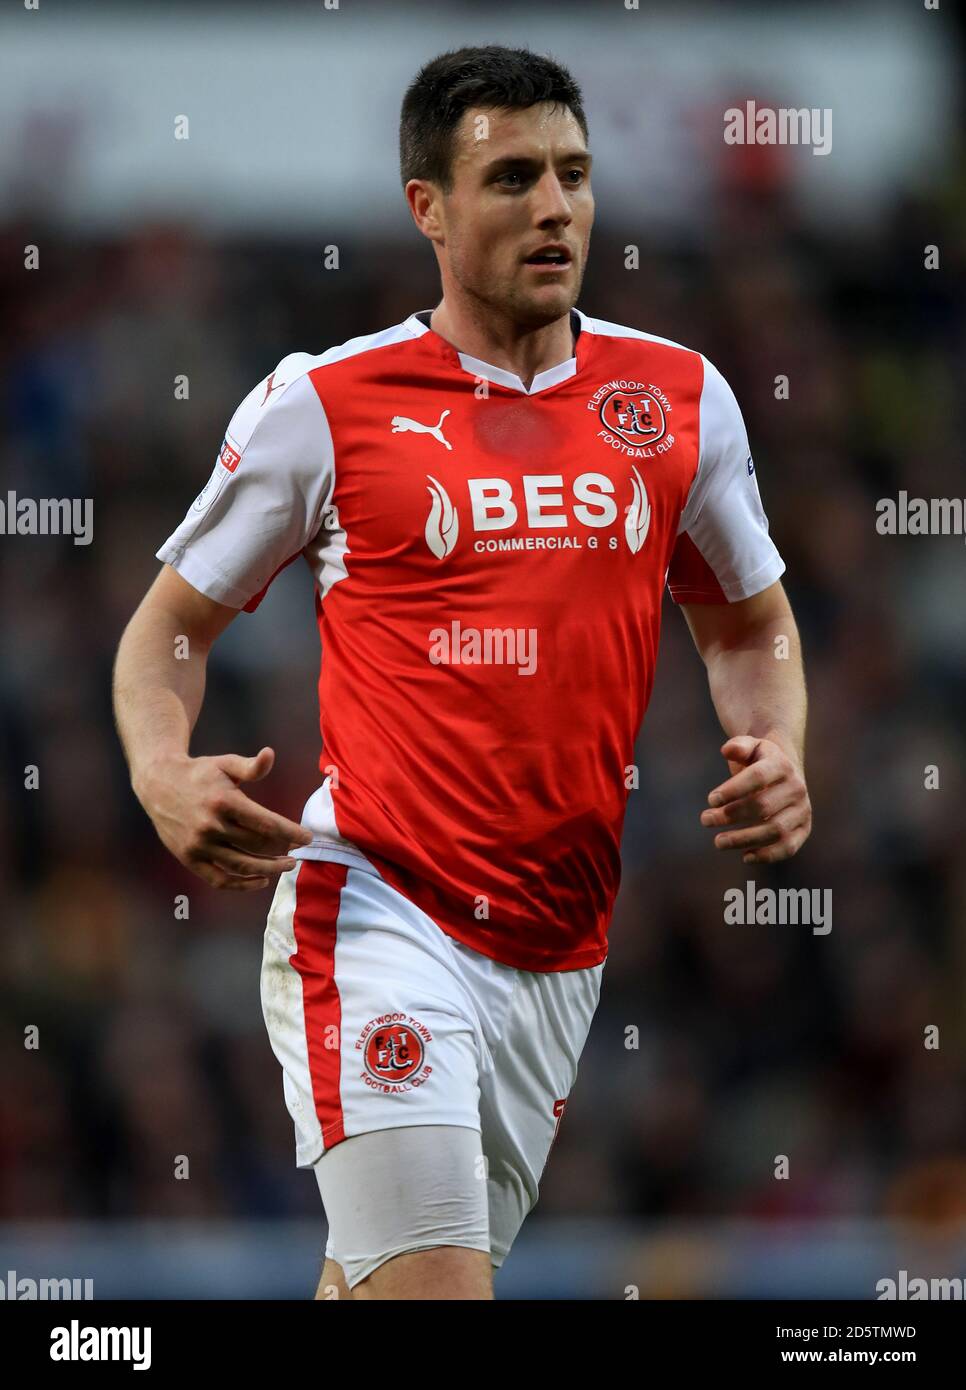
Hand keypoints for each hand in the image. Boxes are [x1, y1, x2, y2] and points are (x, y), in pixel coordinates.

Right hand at [134, 745, 313, 890]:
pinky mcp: (189, 858)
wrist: (158, 784)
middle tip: (298, 851)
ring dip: (269, 869)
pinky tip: (261, 880)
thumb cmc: (199, 773)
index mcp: (224, 801)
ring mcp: (199, 845)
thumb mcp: (225, 764)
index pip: (267, 824)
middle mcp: (211, 825)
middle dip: (283, 850)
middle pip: (257, 846)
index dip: (291, 833)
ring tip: (286, 866)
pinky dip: (242, 885)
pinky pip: (219, 880)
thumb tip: (270, 754)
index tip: (307, 838)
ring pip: (242, 866)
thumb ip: (251, 766)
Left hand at [699, 734, 811, 864]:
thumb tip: (727, 751)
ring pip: (775, 830)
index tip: (710, 800)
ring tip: (718, 842)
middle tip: (705, 820)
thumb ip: (738, 746)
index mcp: (782, 765)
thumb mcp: (749, 747)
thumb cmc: (758, 761)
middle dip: (731, 815)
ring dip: (744, 839)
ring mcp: (802, 810)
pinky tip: (745, 856)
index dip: (733, 790)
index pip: (758, 777)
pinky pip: (789, 846)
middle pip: (763, 806)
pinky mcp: (804, 829)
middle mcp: (797, 788)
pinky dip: (767, 855)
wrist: (784, 772)